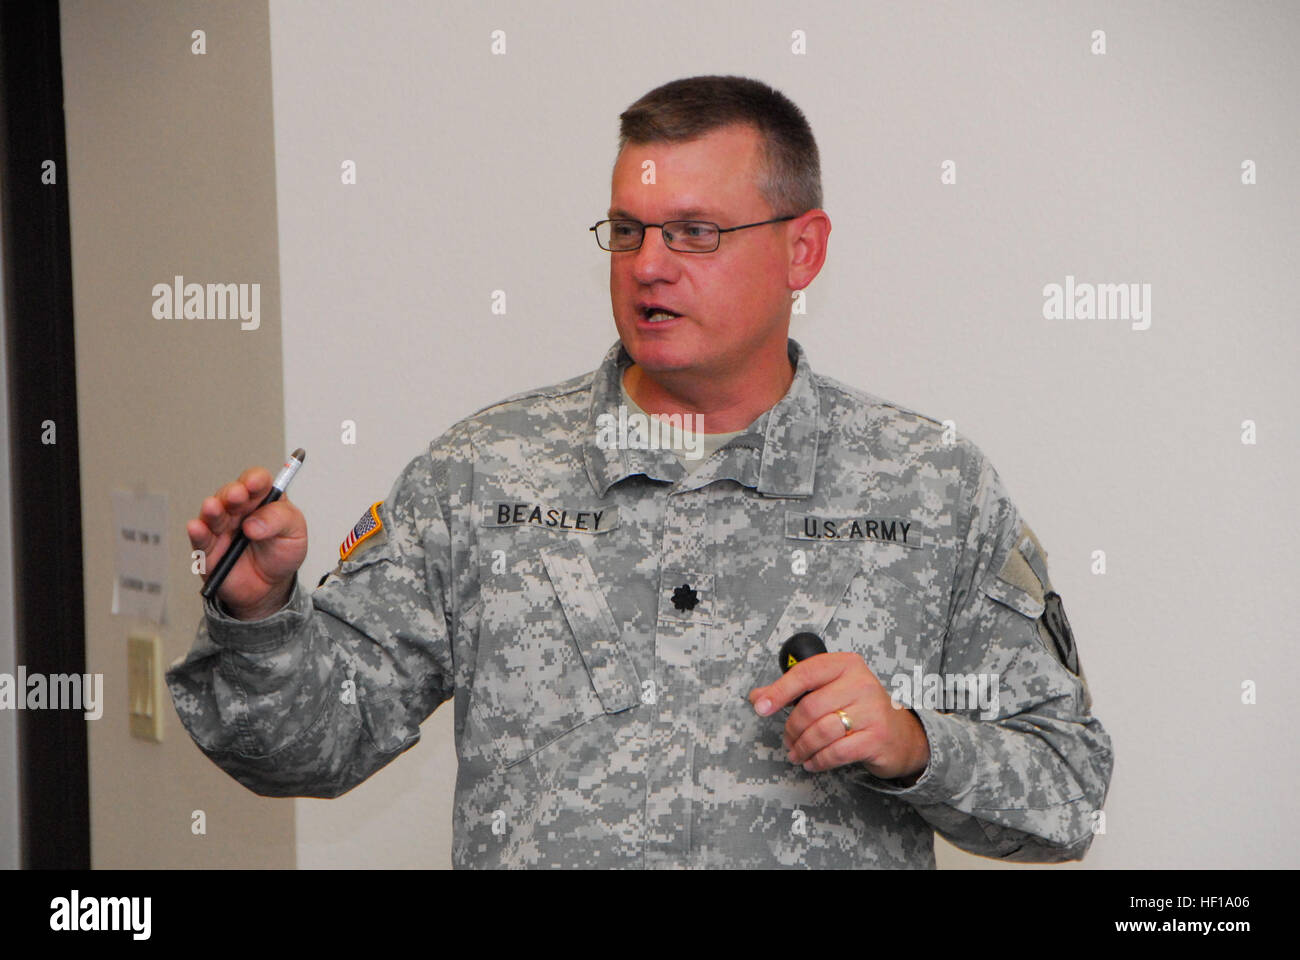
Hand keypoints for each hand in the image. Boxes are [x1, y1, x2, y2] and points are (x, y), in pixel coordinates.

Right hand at [188, 466, 307, 618]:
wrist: (270, 588)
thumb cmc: (282, 554)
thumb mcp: (295, 533)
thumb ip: (280, 520)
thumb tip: (255, 523)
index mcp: (263, 500)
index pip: (258, 482)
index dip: (255, 479)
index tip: (256, 484)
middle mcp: (239, 510)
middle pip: (232, 494)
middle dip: (233, 493)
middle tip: (237, 495)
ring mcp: (222, 528)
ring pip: (213, 513)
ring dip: (212, 509)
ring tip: (213, 507)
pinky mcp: (208, 549)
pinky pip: (200, 539)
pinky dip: (197, 532)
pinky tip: (196, 527)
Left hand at [748, 652, 929, 782]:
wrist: (901, 735)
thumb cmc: (858, 709)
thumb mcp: (829, 691)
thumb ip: (794, 692)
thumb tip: (758, 697)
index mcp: (846, 665)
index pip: (806, 674)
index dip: (779, 691)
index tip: (761, 708)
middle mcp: (861, 683)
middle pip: (810, 707)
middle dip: (792, 729)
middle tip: (787, 741)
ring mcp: (872, 711)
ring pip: (821, 731)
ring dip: (803, 747)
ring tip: (797, 754)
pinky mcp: (876, 738)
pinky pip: (836, 752)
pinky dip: (818, 760)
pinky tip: (812, 762)